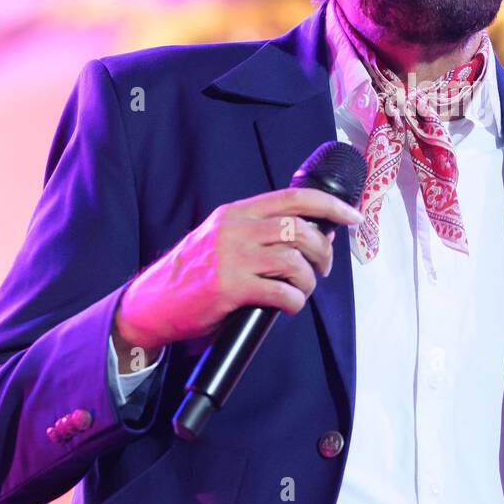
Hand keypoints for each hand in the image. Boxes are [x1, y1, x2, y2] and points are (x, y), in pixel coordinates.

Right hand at [112, 188, 362, 358]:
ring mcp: (231, 259)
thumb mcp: (223, 239)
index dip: (330, 205)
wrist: (151, 303)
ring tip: (301, 290)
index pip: (294, 197)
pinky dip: (294, 302)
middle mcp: (234, 230)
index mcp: (236, 213)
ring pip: (293, 261)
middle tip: (322, 268)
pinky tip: (288, 306)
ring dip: (308, 280)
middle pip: (300, 229)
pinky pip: (281, 293)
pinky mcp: (228, 289)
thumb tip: (316, 233)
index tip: (352, 216)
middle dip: (323, 251)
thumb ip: (261, 233)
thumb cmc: (193, 274)